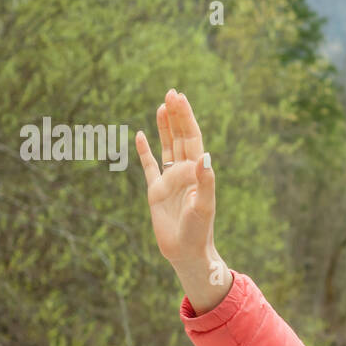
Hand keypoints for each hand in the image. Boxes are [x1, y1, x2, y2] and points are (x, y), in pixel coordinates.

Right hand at [135, 89, 230, 312]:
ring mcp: (169, 181)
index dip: (186, 118)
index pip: (192, 139)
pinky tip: (140, 135)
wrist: (187, 253)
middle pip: (180, 138)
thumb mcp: (204, 207)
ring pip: (166, 148)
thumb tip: (205, 156)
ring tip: (161, 106)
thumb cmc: (199, 232)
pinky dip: (145, 152)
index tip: (180, 98)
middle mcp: (184, 173)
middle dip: (177, 116)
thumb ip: (205, 182)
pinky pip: (149, 167)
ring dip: (164, 128)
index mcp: (197, 173)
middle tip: (171, 93)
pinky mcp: (156, 192)